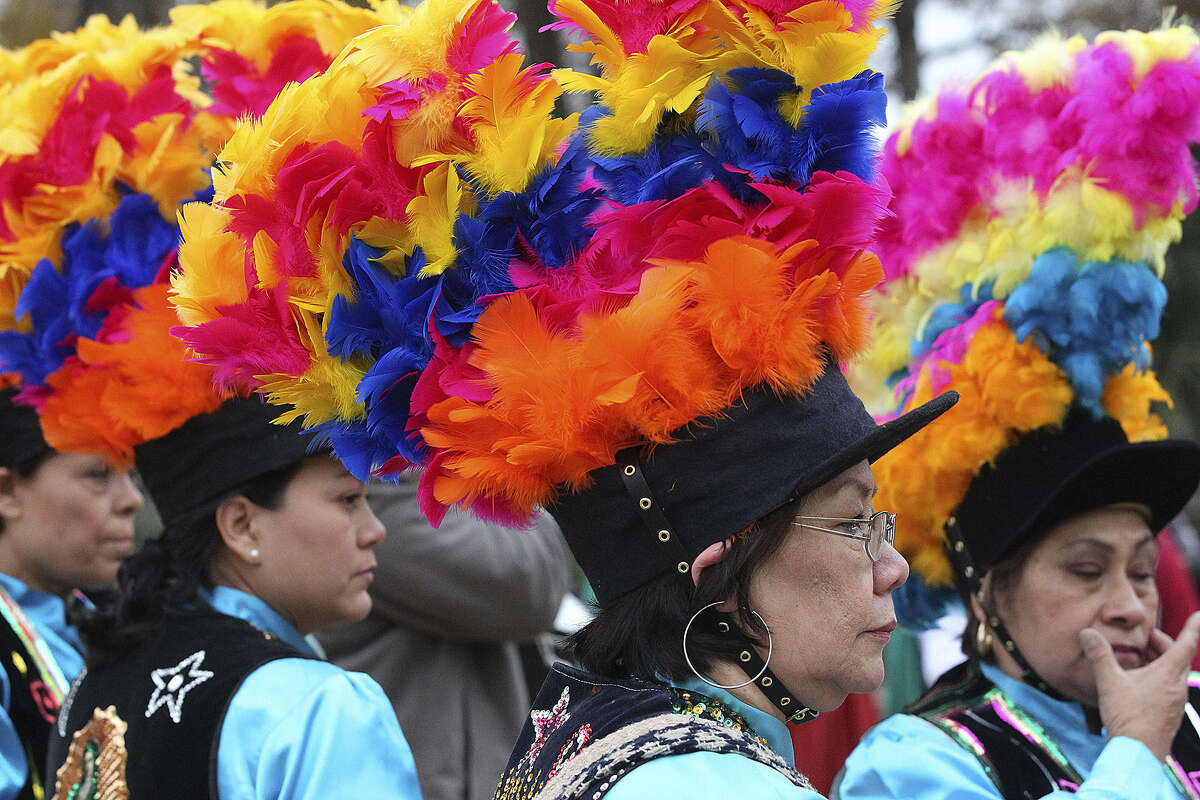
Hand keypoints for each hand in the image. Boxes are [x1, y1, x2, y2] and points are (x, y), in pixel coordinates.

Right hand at [1080, 611, 1199, 761]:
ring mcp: (1176, 701)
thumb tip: (1087, 633)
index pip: (1186, 644)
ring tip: (1140, 659)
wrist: (1138, 752)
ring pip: (1174, 674)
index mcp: (1168, 674)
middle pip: (1179, 658)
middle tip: (1147, 638)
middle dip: (1165, 644)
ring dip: (1161, 661)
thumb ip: (1099, 655)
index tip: (1199, 615)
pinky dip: (1159, 677)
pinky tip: (1139, 683)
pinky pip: (1169, 688)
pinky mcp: (1171, 714)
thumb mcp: (1109, 681)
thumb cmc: (1127, 716)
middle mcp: (1177, 686)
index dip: (1193, 628)